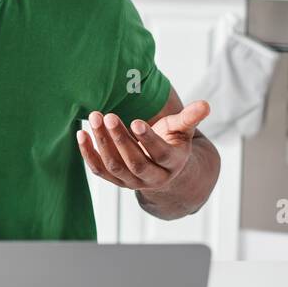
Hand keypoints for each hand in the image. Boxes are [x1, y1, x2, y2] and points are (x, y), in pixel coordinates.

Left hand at [76, 100, 210, 191]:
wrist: (162, 168)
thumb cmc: (171, 141)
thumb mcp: (182, 130)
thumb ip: (190, 118)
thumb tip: (206, 104)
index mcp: (172, 163)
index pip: (160, 154)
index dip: (148, 139)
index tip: (136, 121)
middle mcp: (153, 177)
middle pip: (134, 163)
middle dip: (120, 139)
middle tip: (107, 115)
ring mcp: (132, 182)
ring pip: (115, 166)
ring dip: (102, 142)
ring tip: (94, 118)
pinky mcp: (116, 181)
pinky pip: (99, 170)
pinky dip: (88, 153)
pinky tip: (81, 133)